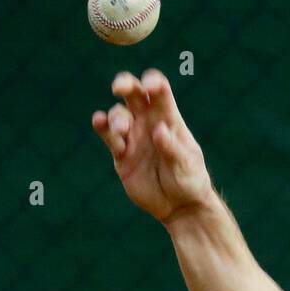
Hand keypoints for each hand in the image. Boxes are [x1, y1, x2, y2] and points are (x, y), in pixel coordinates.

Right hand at [92, 69, 212, 223]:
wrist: (180, 208)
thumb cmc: (190, 182)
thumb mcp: (186, 166)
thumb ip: (173, 149)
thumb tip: (159, 130)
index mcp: (169, 118)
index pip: (159, 92)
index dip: (152, 82)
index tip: (149, 86)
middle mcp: (148, 123)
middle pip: (133, 93)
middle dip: (125, 84)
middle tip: (119, 88)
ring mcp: (133, 137)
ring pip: (118, 114)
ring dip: (116, 118)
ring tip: (120, 129)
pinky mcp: (121, 155)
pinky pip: (109, 136)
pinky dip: (102, 127)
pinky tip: (99, 121)